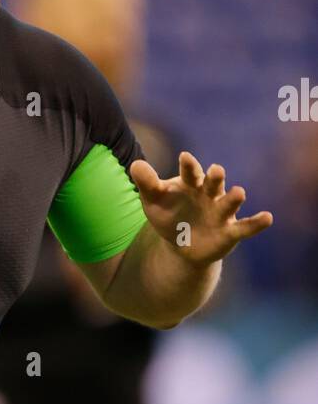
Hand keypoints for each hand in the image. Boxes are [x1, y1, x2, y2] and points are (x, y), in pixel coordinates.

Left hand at [129, 151, 272, 265]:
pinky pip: (245, 227)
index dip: (188, 166)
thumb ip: (147, 184)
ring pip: (230, 202)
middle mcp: (210, 194)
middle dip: (215, 177)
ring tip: (239, 193)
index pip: (190, 172)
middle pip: (213, 183)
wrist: (180, 245)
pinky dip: (257, 222)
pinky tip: (267, 217)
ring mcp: (221, 212)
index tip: (184, 157)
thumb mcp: (154, 201)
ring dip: (234, 197)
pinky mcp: (230, 232)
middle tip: (216, 170)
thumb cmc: (169, 215)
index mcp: (191, 184)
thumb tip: (135, 165)